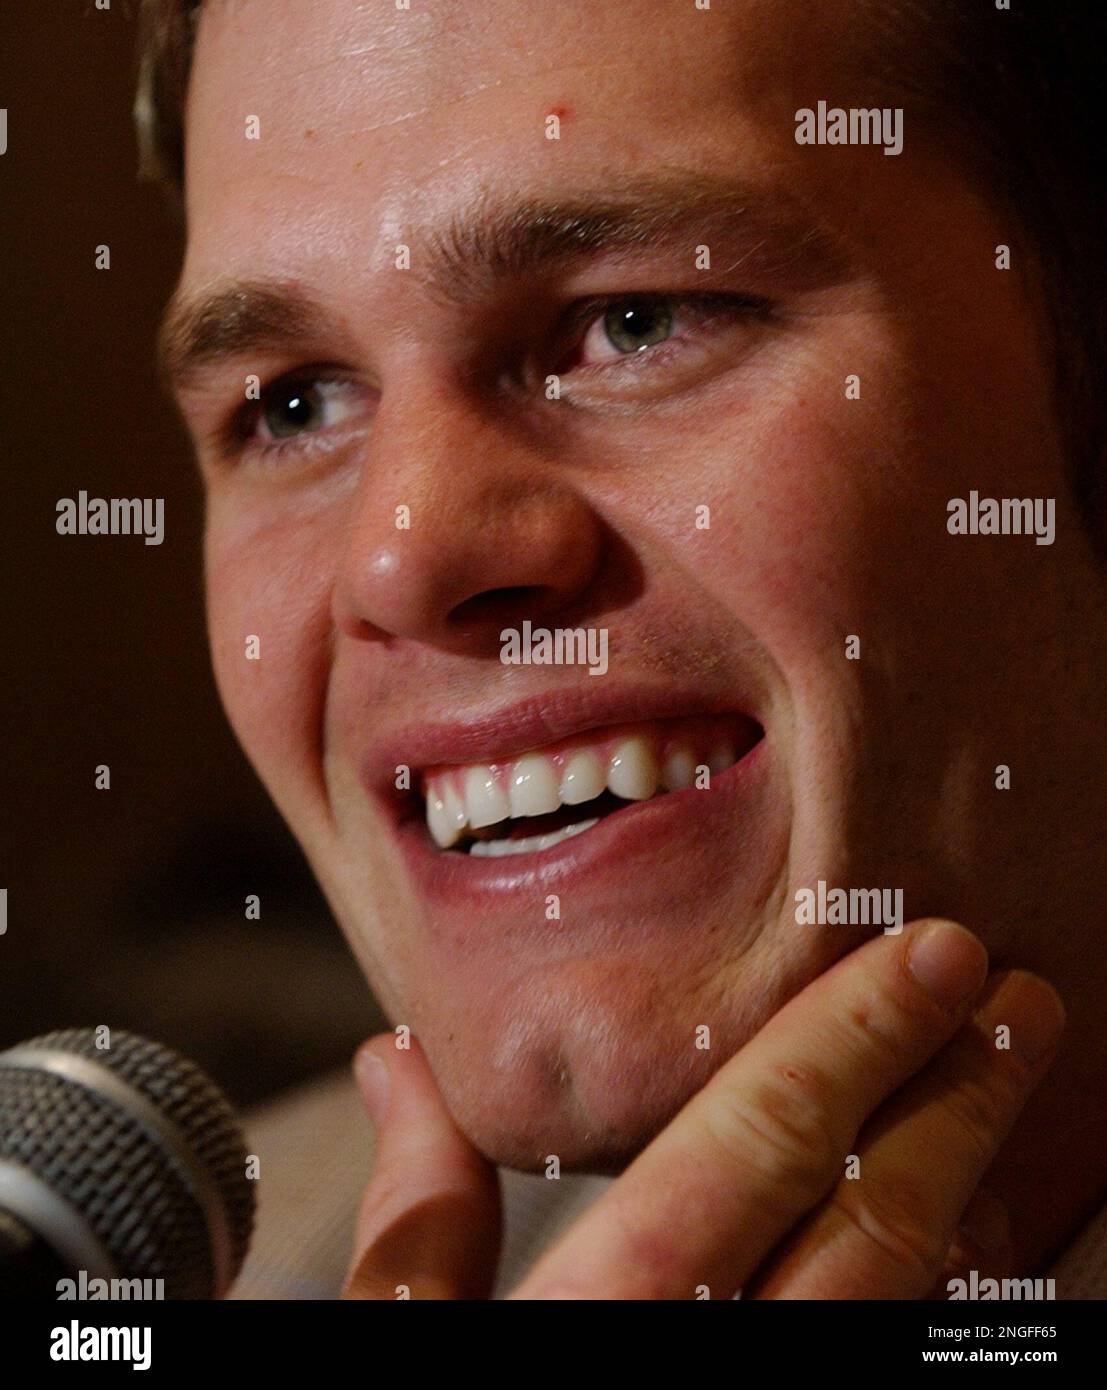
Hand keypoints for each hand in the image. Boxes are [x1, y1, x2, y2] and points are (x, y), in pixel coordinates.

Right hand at [341, 919, 1063, 1298]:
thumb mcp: (406, 1345)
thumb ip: (420, 1208)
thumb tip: (401, 1060)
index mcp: (612, 1310)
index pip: (761, 1140)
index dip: (853, 1036)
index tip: (932, 954)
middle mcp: (721, 1364)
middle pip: (872, 1217)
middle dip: (956, 1095)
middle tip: (1019, 997)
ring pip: (913, 1305)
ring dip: (973, 1190)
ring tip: (1007, 1093)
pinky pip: (902, 1368)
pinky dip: (949, 1298)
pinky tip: (974, 1242)